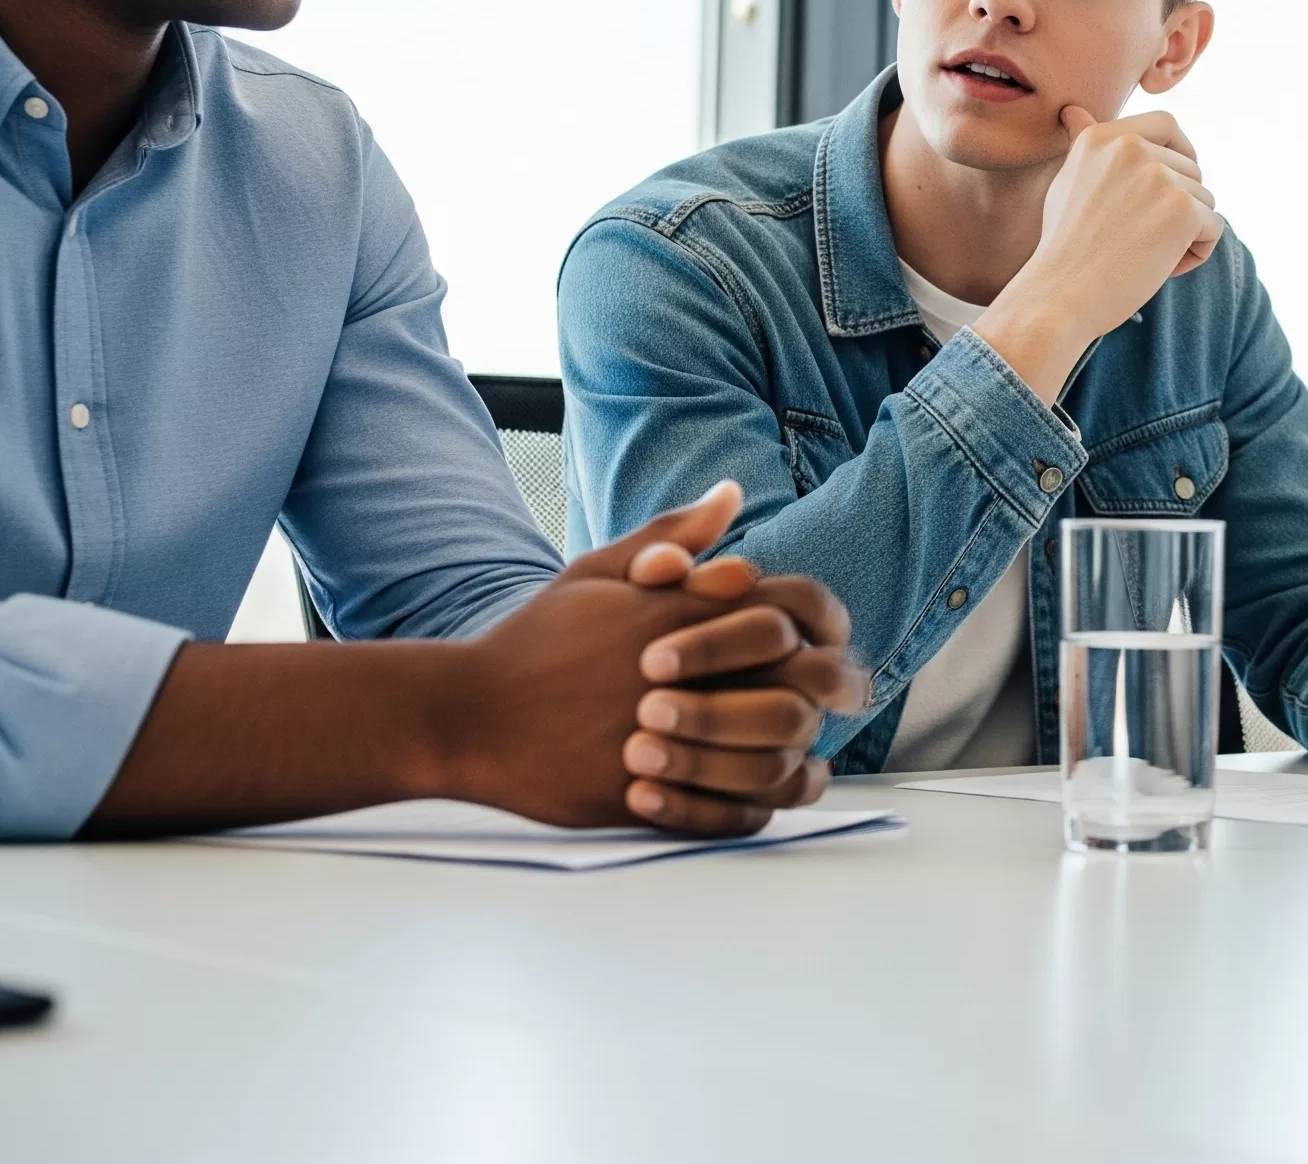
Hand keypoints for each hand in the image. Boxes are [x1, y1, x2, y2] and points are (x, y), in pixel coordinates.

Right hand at [457, 483, 866, 835]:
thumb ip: (673, 535)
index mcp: (679, 618)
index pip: (787, 614)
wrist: (470, 716)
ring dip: (797, 748)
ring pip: (776, 755)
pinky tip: (758, 791)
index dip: (821, 627)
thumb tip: (732, 494)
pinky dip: (758, 805)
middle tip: (838, 695)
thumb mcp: (599, 573)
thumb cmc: (536, 641)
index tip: (825, 640)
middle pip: (798, 685)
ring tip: (797, 744)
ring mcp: (667, 744)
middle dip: (827, 690)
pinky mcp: (650, 800)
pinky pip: (735, 814)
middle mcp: (683, 679)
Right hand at [975, 105, 1221, 402]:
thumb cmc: (1063, 248)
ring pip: (1204, 200)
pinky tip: (1162, 268)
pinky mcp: (1182, 209)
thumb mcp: (1068, 182)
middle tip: (1143, 241)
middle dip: (1179, 206)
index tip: (1177, 180)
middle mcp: (1131, 147)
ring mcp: (1158, 176)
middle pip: (1190, 169)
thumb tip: (1074, 111)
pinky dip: (1198, 253)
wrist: (1059, 297)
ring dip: (1187, 233)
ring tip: (1146, 256)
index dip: (1181, 149)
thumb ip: (1085, 147)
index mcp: (1102, 137)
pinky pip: (1214, 228)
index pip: (1166, 123)